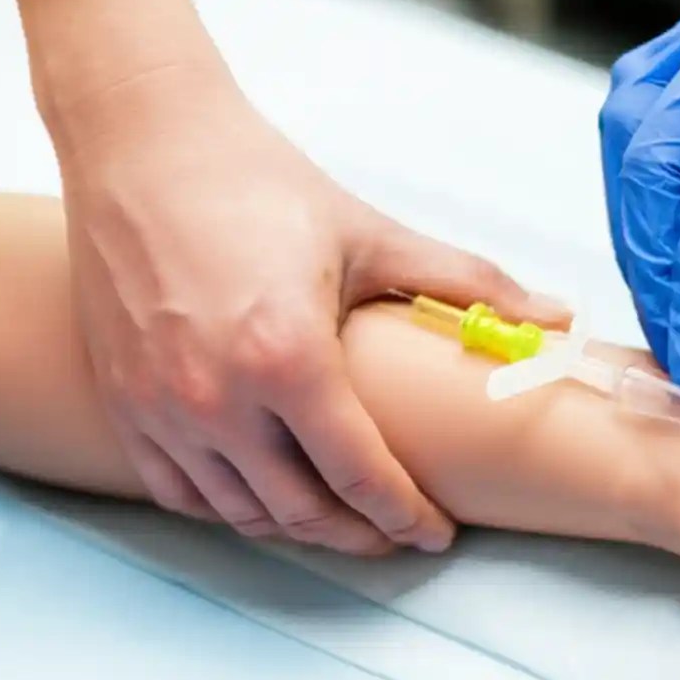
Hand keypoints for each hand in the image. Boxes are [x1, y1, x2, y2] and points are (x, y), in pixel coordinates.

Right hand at [53, 65, 565, 554]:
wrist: (143, 143)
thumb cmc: (255, 182)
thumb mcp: (368, 234)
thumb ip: (466, 283)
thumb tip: (555, 315)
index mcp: (286, 359)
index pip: (361, 477)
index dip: (406, 516)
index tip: (433, 531)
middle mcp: (216, 399)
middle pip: (302, 512)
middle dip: (360, 536)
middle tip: (393, 534)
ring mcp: (160, 407)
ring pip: (240, 513)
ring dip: (298, 529)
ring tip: (338, 519)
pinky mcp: (123, 400)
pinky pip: (178, 492)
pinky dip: (228, 509)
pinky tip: (261, 496)